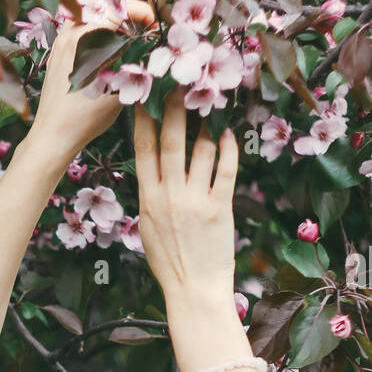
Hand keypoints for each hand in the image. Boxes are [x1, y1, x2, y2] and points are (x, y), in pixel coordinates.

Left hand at [25, 0, 155, 165]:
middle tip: (143, 25)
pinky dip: (95, 26)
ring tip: (125, 32)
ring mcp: (60, 41)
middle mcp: (70, 34)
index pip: (118, 8)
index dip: (142, 11)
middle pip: (103, 4)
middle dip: (127, 10)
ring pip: (88, 12)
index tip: (154, 24)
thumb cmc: (86, 118)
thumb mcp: (120, 93)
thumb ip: (138, 67)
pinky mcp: (57, 51)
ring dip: (109, 16)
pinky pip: (77, 26)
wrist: (53, 135)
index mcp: (85, 40)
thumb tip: (157, 48)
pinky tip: (107, 44)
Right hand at [134, 89, 237, 301]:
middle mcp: (169, 195)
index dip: (144, 117)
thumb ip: (151, 196)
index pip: (143, 148)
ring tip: (209, 102)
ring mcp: (195, 200)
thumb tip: (152, 169)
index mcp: (148, 198)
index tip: (147, 93)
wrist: (192, 290)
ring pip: (200, 150)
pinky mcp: (220, 208)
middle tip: (181, 81)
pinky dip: (228, 149)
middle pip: (171, 140)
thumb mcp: (148, 227)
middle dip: (175, 107)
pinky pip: (225, 170)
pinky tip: (229, 134)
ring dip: (205, 123)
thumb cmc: (169, 262)